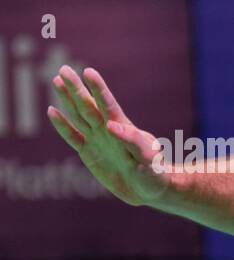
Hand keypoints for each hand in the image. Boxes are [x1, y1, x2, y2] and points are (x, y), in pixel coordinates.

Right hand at [47, 66, 167, 206]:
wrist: (151, 190)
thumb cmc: (156, 173)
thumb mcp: (149, 158)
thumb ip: (132, 141)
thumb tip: (110, 125)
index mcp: (124, 129)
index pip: (108, 105)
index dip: (99, 89)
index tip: (89, 72)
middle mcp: (107, 130)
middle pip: (88, 106)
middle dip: (76, 88)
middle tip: (64, 69)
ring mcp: (97, 140)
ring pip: (78, 116)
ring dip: (67, 99)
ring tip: (57, 80)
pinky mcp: (89, 153)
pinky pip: (72, 137)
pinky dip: (62, 125)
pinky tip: (51, 110)